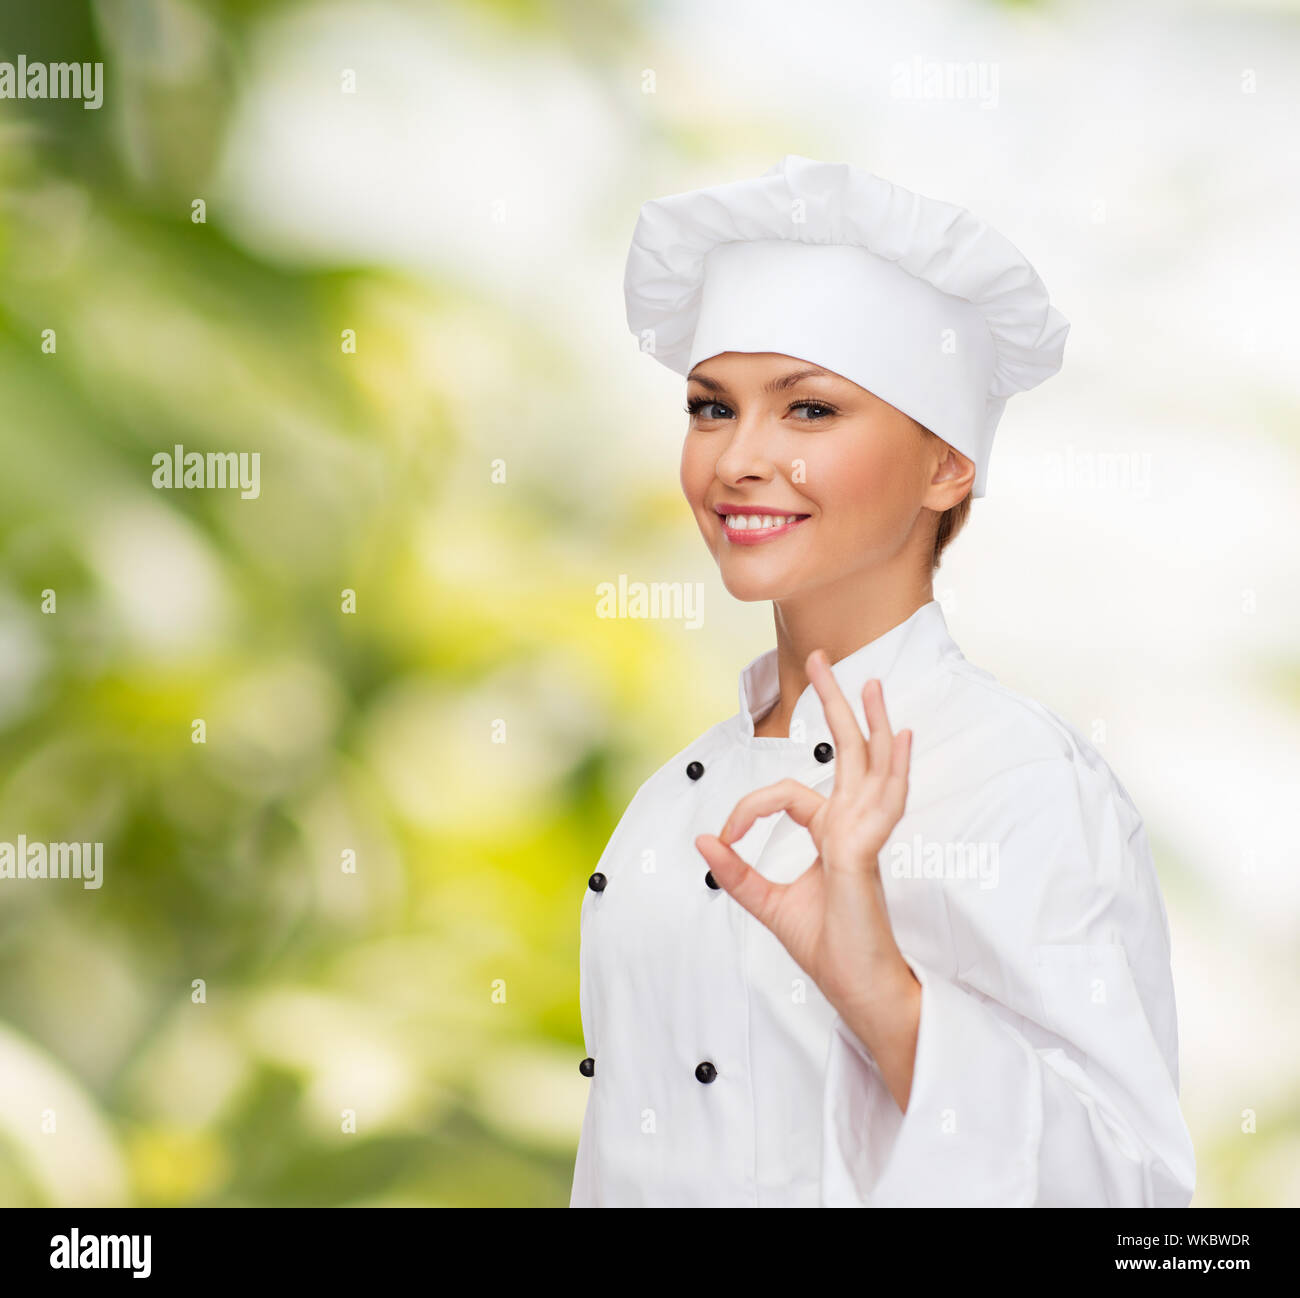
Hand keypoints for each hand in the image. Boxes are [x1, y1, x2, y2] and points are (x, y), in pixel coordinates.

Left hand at [695, 649, 920, 1106]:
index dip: (747, 809)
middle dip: (836, 706)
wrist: (860, 992)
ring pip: (869, 768)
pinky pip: (877, 808)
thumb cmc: (829, 950)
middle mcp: (852, 828)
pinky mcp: (865, 857)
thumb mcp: (769, 906)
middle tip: (824, 658)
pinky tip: (899, 737)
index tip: (722, 838)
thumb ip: (737, 874)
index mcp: (832, 834)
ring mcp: (864, 839)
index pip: (789, 795)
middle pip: (848, 754)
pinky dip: (893, 770)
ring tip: (870, 682)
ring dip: (870, 722)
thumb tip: (701, 840)